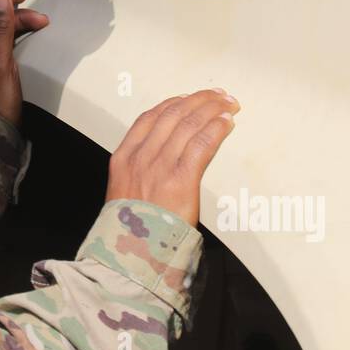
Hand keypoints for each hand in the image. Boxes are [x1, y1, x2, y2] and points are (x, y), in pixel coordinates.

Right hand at [104, 90, 239, 225]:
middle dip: (198, 100)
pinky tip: (227, 123)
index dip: (173, 103)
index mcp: (123, 158)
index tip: (189, 97)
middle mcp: (141, 157)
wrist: (132, 254)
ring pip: (189, 125)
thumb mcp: (122, 195)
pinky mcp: (180, 180)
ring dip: (212, 109)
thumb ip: (138, 174)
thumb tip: (159, 165)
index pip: (150, 118)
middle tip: (217, 95)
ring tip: (228, 104)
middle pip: (173, 115)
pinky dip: (216, 129)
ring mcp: (160, 167)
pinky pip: (201, 144)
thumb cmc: (130, 231)